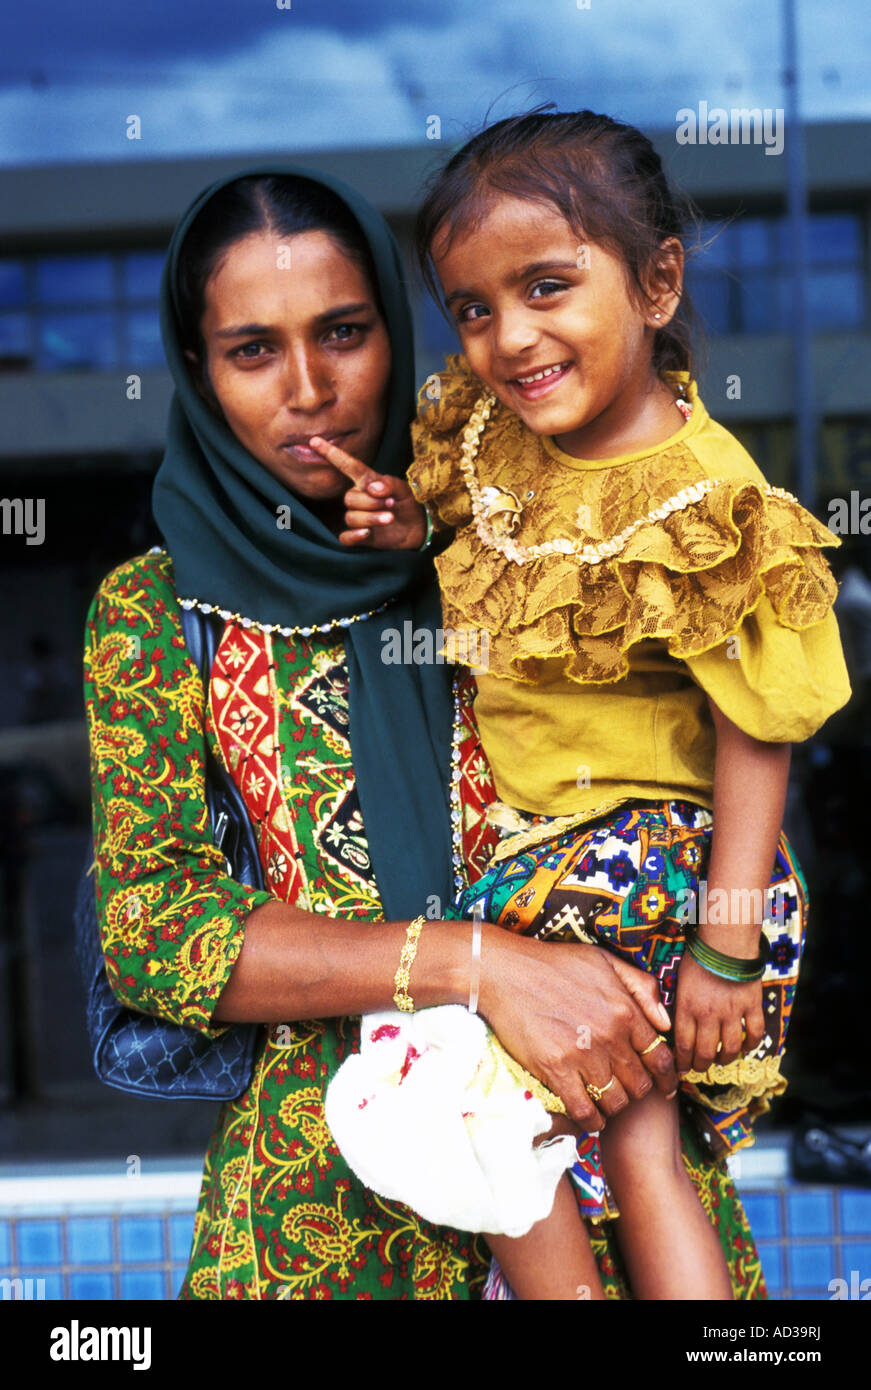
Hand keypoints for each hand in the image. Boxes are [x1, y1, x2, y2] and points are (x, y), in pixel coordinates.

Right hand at [307, 435, 427, 548]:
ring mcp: (358, 518)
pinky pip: (346, 537)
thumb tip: (371, 487)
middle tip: (392, 504)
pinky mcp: (360, 536)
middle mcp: (359, 498)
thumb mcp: (403, 489)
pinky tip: (367, 533)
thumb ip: (388, 484)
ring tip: (391, 517)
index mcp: (367, 482)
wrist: (418, 527)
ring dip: (372, 518)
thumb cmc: (408, 503)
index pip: (347, 466)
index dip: (332, 453)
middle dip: (371, 502)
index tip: (314, 440)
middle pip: (350, 498)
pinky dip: (355, 535)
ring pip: (351, 517)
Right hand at [478, 930, 677, 1131]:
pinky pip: (584, 1111)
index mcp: (625, 1010)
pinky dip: (590, 1121)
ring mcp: (582, 1054)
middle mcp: (610, 1035)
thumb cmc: (554, 964)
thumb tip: (665, 1022)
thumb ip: (641, 986)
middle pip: (640, 1085)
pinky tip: (588, 1117)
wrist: (505, 972)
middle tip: (624, 1090)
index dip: (666, 1079)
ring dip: (613, 1107)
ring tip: (605, 1102)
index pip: (661, 1058)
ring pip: (615, 1101)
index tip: (663, 1089)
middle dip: (637, 1092)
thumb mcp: (604, 960)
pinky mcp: (555, 1069)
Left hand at [674, 949, 764, 1074]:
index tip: (681, 1068)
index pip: (683, 1045)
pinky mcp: (752, 1006)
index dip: (682, 1061)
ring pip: (729, 1049)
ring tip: (720, 1059)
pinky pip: (754, 1033)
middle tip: (699, 1067)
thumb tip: (669, 1023)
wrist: (726, 940)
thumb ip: (676, 1003)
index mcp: (687, 1007)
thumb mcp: (678, 979)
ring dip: (724, 1059)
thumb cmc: (699, 956)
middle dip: (700, 1065)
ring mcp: (732, 1012)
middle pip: (705, 1052)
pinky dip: (750, 1045)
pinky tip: (745, 1046)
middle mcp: (709, 1015)